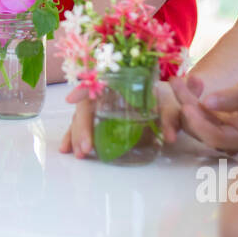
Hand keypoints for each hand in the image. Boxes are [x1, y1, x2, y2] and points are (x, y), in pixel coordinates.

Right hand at [60, 79, 192, 157]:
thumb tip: (170, 137)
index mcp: (118, 83)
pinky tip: (67, 149)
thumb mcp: (169, 104)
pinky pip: (82, 126)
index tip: (71, 100)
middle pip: (86, 106)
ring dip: (77, 135)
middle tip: (86, 147)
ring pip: (80, 117)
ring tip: (79, 154)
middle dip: (82, 126)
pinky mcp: (98, 118)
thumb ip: (169, 117)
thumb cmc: (164, 97)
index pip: (96, 83)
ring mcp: (98, 105)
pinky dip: (74, 137)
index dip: (82, 90)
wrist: (165, 100)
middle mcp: (103, 93)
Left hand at [170, 74, 237, 153]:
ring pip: (199, 117)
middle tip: (176, 82)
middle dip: (186, 104)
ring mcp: (225, 125)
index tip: (186, 107)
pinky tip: (193, 79)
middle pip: (201, 127)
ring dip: (186, 97)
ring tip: (178, 78)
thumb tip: (207, 102)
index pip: (216, 138)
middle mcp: (231, 135)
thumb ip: (235, 97)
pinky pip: (202, 109)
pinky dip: (195, 94)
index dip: (199, 125)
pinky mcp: (221, 115)